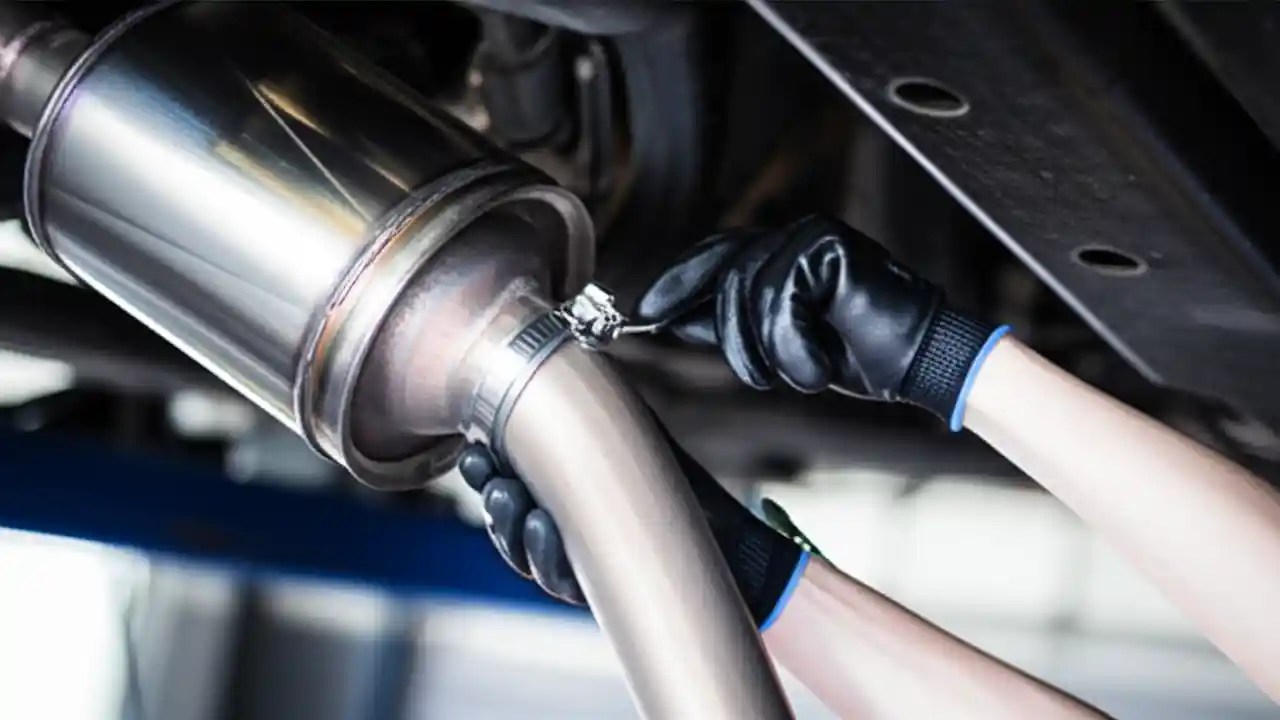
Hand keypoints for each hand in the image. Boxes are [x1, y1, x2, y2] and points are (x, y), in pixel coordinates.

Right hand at [458, 433, 808, 627]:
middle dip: (489, 494)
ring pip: (525, 553)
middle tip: (483, 468)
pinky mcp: (602, 588)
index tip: (471, 448)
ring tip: (506, 494)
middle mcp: (561, 536)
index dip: (483, 469)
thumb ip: (591, 412)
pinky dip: (547, 554)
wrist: (727, 540)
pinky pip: (563, 578)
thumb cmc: (671, 488)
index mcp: (558, 499)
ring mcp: (578, 566)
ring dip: (509, 524)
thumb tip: (561, 359)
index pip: (507, 485)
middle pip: (507, 522)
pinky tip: (544, 525)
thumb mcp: (631, 438)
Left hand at [637, 215, 1004, 426]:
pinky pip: (782, 302)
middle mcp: (792, 236)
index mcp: (778, 253)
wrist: (921, 362)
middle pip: (724, 281)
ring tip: (805, 376)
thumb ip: (727, 325)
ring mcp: (812, 237)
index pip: (711, 259)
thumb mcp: (776, 343)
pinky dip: (797, 348)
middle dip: (734, 340)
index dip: (675, 284)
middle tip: (760, 378)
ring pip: (748, 296)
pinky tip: (822, 367)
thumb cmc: (856, 352)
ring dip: (770, 353)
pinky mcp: (830, 249)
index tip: (643, 314)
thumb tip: (668, 319)